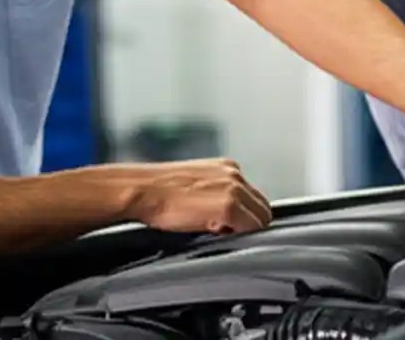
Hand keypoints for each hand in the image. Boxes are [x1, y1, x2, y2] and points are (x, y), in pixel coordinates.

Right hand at [125, 158, 272, 234]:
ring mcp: (234, 190)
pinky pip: (249, 229)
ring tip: (218, 232)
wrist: (142, 190)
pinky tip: (215, 233)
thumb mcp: (196, 185)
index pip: (253, 197)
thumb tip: (226, 215)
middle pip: (262, 208)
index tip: (232, 225)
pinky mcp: (229, 207)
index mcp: (228, 168)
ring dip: (245, 229)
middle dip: (250, 223)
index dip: (245, 216)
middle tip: (227, 232)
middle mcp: (235, 175)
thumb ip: (217, 193)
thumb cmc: (159, 191)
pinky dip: (238, 236)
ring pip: (260, 219)